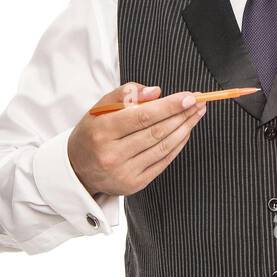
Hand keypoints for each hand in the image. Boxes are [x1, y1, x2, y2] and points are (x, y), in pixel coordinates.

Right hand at [68, 82, 205, 196]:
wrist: (77, 170)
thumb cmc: (92, 134)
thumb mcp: (100, 108)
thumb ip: (126, 94)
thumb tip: (156, 92)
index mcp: (102, 132)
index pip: (142, 116)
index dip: (169, 106)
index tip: (189, 96)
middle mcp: (112, 155)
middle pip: (156, 132)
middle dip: (182, 115)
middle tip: (199, 102)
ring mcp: (124, 172)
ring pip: (163, 147)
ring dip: (185, 129)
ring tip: (197, 114)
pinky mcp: (134, 184)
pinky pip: (163, 162)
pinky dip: (177, 145)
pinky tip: (185, 131)